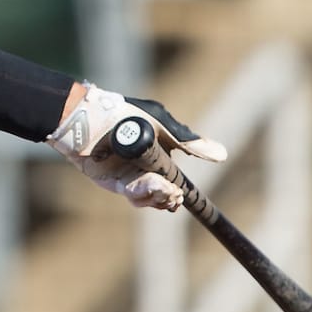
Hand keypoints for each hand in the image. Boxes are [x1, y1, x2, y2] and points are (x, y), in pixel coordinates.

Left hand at [46, 84, 225, 209]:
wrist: (89, 118)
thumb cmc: (125, 115)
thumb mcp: (163, 126)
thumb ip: (190, 142)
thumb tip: (222, 155)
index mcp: (161, 152)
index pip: (175, 177)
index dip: (180, 190)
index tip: (185, 196)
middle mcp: (146, 167)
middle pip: (164, 192)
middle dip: (170, 196)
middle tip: (175, 195)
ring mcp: (130, 175)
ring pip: (151, 196)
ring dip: (160, 196)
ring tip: (166, 190)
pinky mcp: (114, 182)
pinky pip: (134, 194)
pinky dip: (145, 192)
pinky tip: (151, 184)